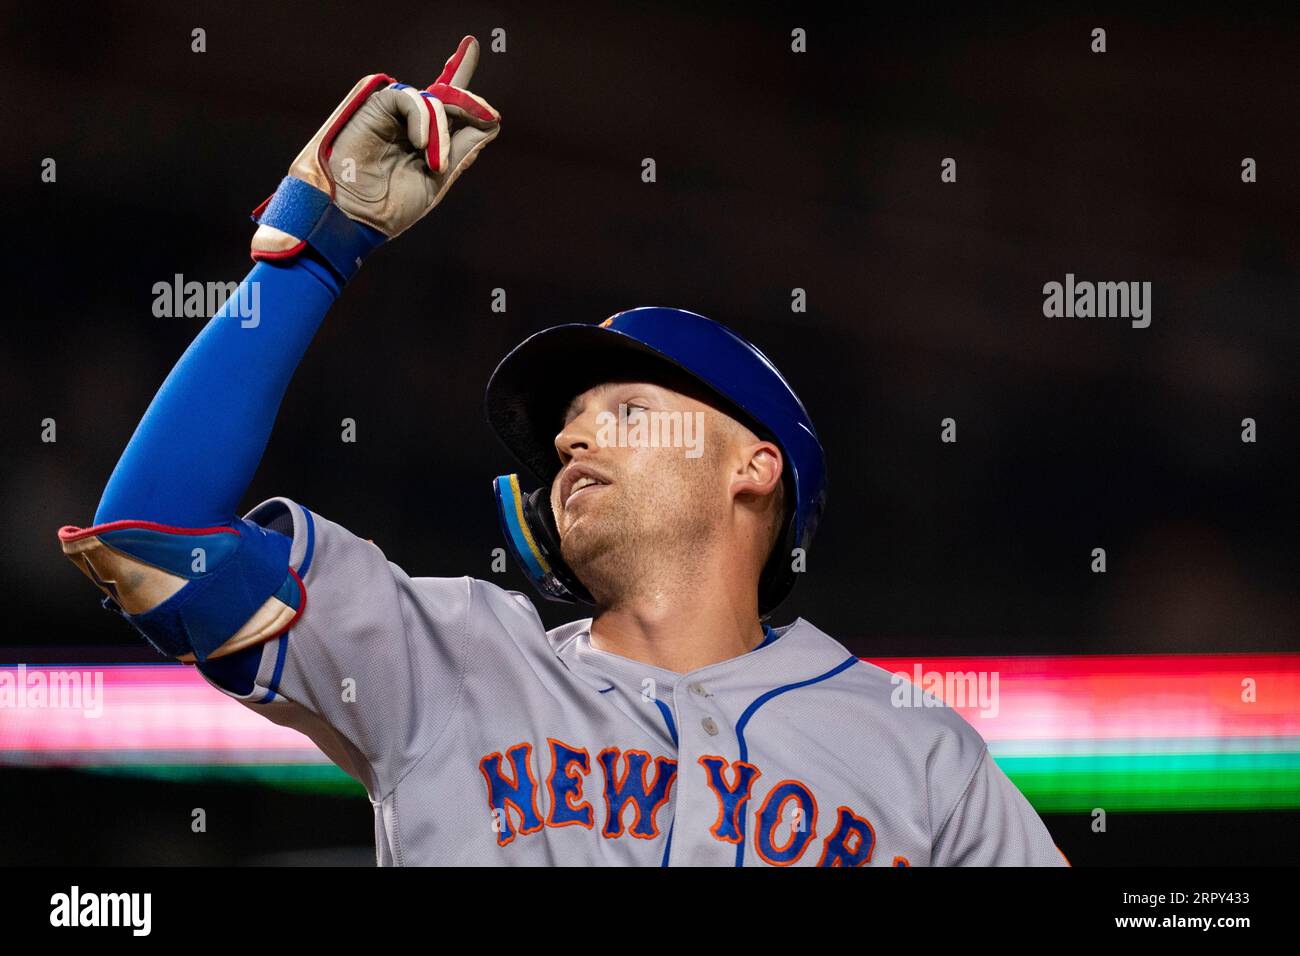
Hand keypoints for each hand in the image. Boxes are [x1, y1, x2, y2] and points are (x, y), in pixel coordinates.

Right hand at [250, 35, 500, 277]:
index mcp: (424, 138)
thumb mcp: (440, 177)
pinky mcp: (375, 105)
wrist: (358, 217)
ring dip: (442, 133)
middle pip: (446, 96)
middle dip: (469, 104)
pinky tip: (419, 143)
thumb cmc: (393, 206)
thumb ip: (463, 148)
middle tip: (487, 116)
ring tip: (435, 163)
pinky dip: (423, 120)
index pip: (447, 103)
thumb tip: (492, 122)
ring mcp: (391, 113)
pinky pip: (410, 98)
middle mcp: (408, 121)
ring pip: (433, 101)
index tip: (470, 46)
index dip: (458, 74)